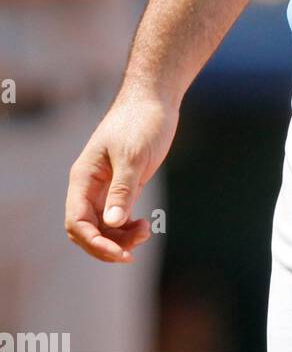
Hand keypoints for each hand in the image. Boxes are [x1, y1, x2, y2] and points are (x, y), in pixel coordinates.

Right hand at [65, 92, 179, 262]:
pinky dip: (127, 228)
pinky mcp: (123, 186)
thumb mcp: (133, 156)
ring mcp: (105, 187)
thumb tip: (111, 223)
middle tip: (134, 250)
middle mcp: (89, 185)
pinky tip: (144, 226)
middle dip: (107, 245)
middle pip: (86, 230)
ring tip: (146, 231)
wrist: (155, 98)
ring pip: (102, 226)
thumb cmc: (141, 121)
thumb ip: (122, 190)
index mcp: (83, 177)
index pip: (76, 221)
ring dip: (119, 238)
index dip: (94, 242)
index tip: (119, 252)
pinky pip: (116, 217)